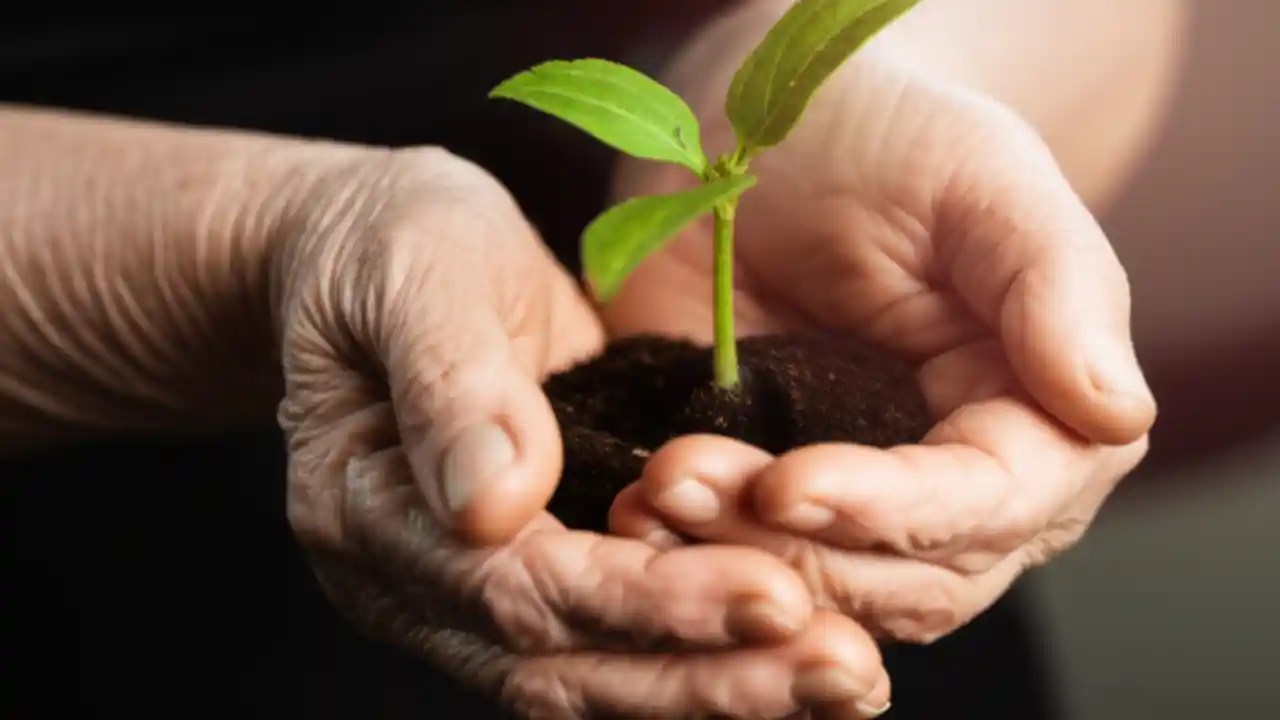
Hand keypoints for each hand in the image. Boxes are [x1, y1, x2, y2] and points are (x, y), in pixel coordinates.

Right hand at [272, 148, 891, 717]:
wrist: (370, 254)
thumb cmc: (387, 246)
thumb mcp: (416, 276)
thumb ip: (452, 385)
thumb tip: (492, 508)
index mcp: (365, 506)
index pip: (515, 588)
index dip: (643, 602)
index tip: (773, 591)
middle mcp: (409, 579)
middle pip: (562, 663)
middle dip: (709, 672)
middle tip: (846, 666)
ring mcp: (462, 592)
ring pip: (595, 676)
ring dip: (723, 687)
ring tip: (848, 676)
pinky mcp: (525, 575)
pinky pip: (612, 644)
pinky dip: (702, 659)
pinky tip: (795, 656)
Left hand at [605, 7, 1155, 644]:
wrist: (763, 141)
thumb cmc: (888, 141)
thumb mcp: (978, 182)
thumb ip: (1055, 290)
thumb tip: (1114, 412)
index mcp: (1041, 423)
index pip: (985, 506)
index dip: (889, 510)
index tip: (787, 485)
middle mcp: (963, 494)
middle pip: (900, 578)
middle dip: (790, 544)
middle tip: (681, 484)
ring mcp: (861, 510)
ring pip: (821, 591)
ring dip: (730, 563)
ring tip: (648, 497)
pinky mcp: (772, 504)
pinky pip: (743, 567)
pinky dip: (692, 559)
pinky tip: (632, 518)